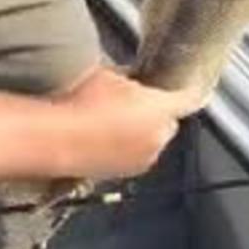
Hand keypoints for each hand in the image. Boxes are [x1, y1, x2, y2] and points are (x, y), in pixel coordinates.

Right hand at [52, 66, 197, 179]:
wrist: (57, 139)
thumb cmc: (81, 102)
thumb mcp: (108, 75)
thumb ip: (129, 79)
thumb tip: (130, 80)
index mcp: (161, 109)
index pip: (189, 98)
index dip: (189, 91)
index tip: (191, 86)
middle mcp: (158, 137)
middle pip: (168, 123)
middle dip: (157, 115)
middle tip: (134, 103)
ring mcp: (143, 159)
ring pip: (152, 142)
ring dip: (141, 134)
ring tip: (113, 122)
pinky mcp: (125, 173)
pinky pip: (135, 157)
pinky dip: (126, 149)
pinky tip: (104, 139)